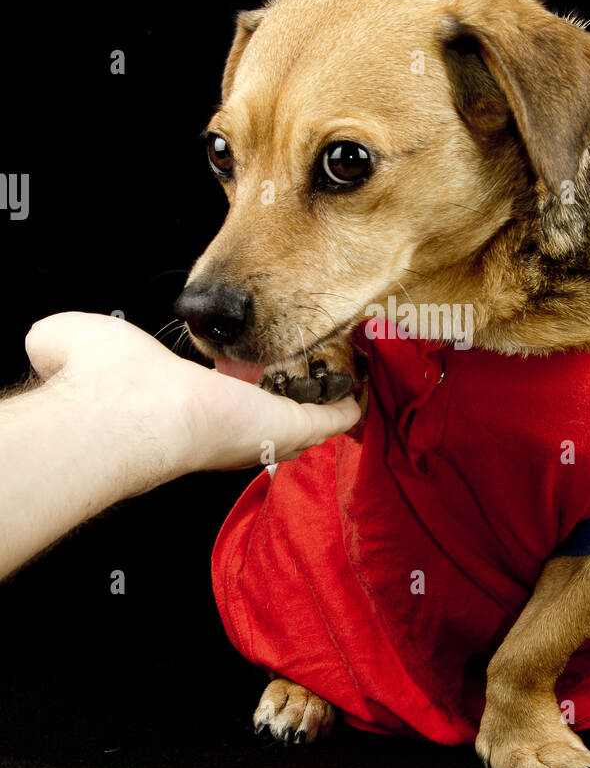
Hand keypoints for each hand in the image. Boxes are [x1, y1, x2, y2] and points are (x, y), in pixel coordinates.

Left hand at [24, 312, 360, 489]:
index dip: (233, 373)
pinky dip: (351, 406)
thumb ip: (63, 339)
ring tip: (350, 370)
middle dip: (286, 385)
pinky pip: (330, 419)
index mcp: (179, 402)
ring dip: (324, 392)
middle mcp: (219, 420)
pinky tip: (366, 391)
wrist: (128, 413)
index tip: (247, 353)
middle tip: (310, 356)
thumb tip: (44, 342)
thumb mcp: (72, 340)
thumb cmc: (100, 380)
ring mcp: (257, 427)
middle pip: (262, 410)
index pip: (213, 394)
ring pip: (300, 415)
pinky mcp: (289, 428)